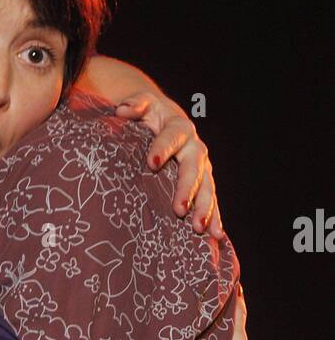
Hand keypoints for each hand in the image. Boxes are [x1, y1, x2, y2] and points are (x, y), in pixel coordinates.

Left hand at [115, 91, 223, 238]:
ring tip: (199, 228)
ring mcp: (201, 167)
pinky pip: (210, 200)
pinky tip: (215, 235)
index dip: (163, 148)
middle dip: (187, 189)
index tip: (152, 162)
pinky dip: (214, 216)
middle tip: (179, 209)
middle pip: (194, 168)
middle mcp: (194, 147)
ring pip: (207, 187)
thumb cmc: (148, 115)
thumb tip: (123, 109)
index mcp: (178, 127)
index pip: (173, 136)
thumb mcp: (142, 105)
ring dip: (205, 208)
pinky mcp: (203, 182)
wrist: (164, 119)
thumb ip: (135, 105)